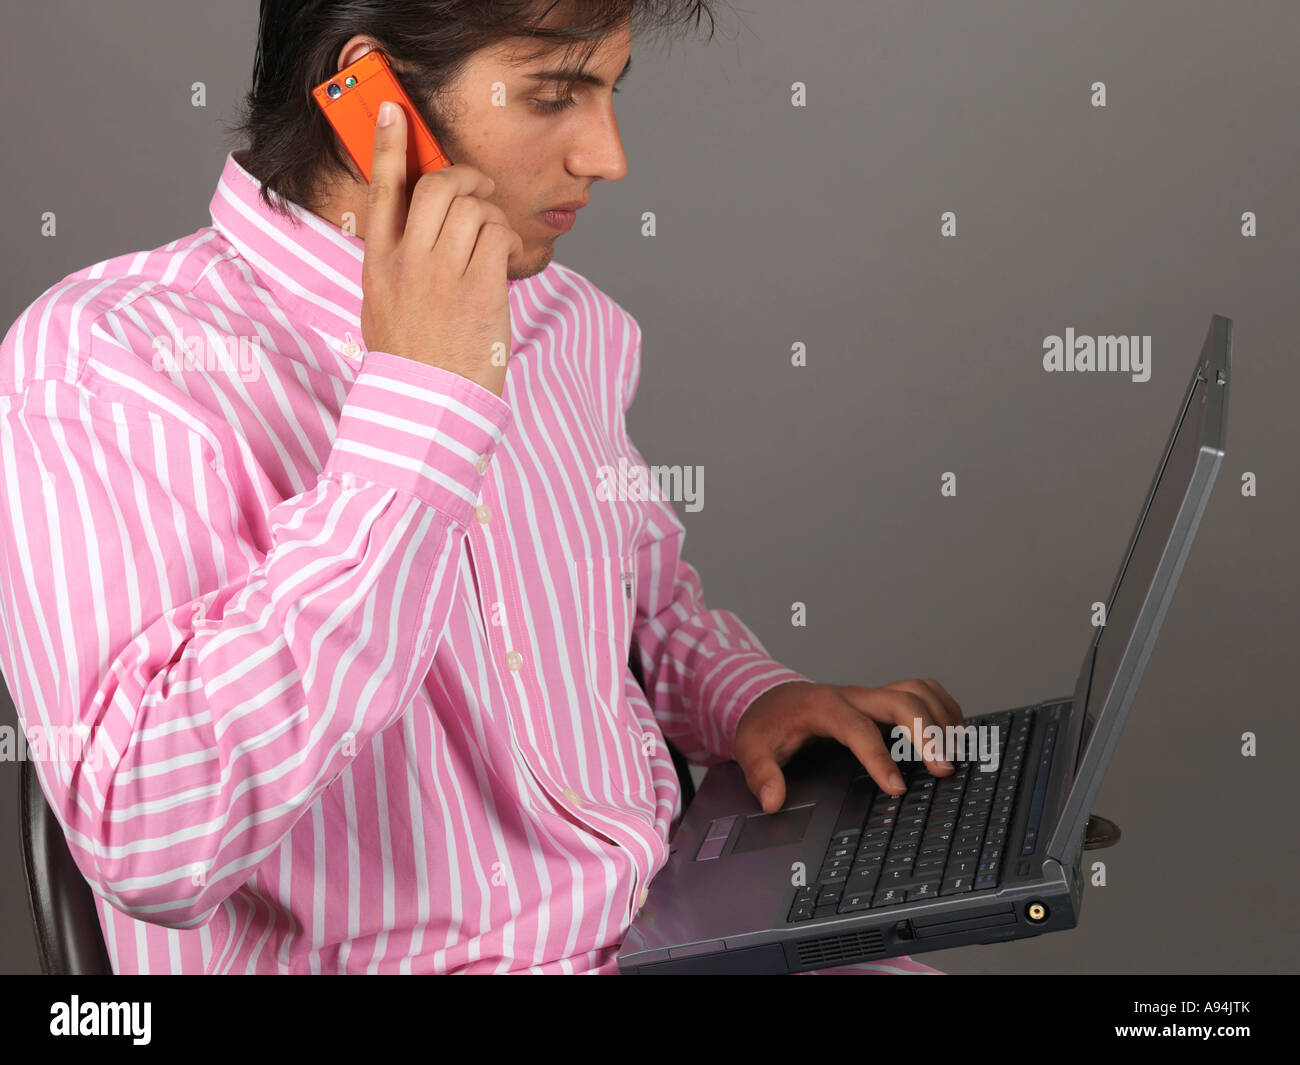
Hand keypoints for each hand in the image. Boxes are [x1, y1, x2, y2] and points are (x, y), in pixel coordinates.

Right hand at [360, 100, 523, 396]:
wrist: (428, 406)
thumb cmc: (412, 360)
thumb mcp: (385, 307)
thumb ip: (397, 265)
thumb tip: (416, 232)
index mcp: (378, 264)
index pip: (382, 190)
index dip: (390, 145)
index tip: (394, 112)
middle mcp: (407, 262)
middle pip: (436, 187)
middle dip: (465, 177)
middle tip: (480, 190)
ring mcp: (441, 275)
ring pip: (472, 206)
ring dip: (492, 212)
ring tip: (496, 238)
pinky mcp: (478, 289)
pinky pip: (498, 235)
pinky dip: (510, 240)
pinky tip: (509, 262)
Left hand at [732, 678, 964, 812]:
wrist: (771, 696)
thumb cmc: (767, 724)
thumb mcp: (750, 747)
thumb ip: (760, 774)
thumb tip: (772, 800)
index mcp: (823, 707)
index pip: (858, 728)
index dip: (880, 758)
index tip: (897, 788)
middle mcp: (853, 696)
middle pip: (901, 700)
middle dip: (928, 732)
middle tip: (944, 770)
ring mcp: (871, 696)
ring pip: (918, 691)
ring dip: (942, 717)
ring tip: (957, 754)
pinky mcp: (883, 700)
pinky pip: (922, 692)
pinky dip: (944, 709)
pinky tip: (955, 735)